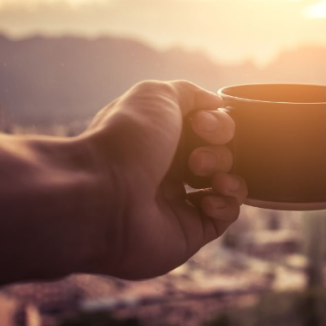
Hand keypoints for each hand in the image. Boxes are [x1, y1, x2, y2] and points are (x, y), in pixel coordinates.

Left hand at [84, 80, 246, 278]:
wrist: (98, 198)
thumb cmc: (125, 141)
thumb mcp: (156, 95)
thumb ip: (190, 92)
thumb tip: (217, 102)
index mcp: (159, 139)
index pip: (207, 129)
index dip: (216, 123)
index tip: (201, 123)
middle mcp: (167, 170)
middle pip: (220, 154)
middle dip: (219, 150)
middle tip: (195, 158)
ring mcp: (178, 203)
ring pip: (226, 184)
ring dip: (227, 174)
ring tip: (207, 176)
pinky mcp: (189, 233)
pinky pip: (225, 216)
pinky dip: (227, 203)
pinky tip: (207, 199)